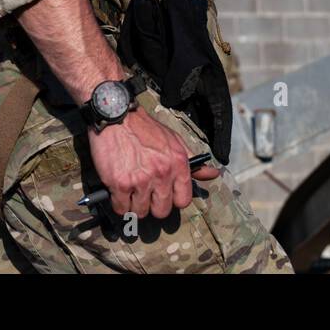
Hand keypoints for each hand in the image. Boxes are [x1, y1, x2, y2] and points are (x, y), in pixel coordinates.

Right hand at [88, 107, 219, 218]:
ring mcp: (141, 180)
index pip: (183, 200)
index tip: (165, 195)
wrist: (117, 117)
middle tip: (145, 194)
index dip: (173, 200)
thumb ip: (193, 162)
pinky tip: (119, 190)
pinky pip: (121, 208)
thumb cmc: (146, 129)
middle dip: (153, 206)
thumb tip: (213, 174)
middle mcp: (162, 174)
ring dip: (134, 204)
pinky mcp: (120, 184)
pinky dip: (119, 203)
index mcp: (178, 164)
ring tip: (131, 189)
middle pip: (162, 211)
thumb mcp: (175, 141)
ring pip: (140, 212)